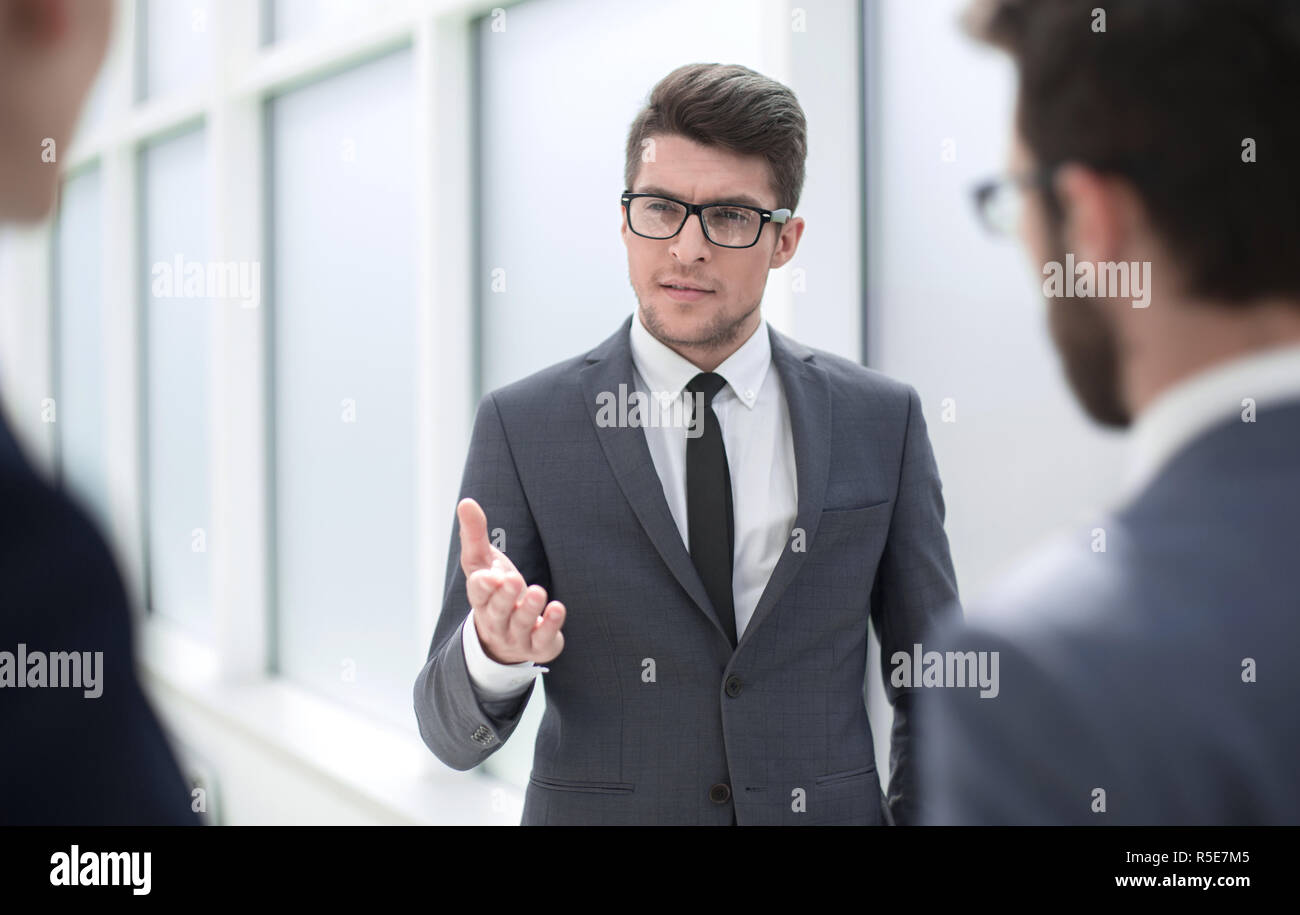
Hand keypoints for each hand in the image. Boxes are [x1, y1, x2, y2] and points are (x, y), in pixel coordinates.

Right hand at [458, 497, 565, 664]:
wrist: (505, 636)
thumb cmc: (495, 589)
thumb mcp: (483, 562)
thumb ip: (475, 533)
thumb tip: (465, 502)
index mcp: (481, 598)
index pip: (478, 592)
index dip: (484, 585)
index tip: (492, 575)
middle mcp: (496, 619)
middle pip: (498, 610)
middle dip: (505, 596)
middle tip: (513, 579)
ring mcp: (516, 635)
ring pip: (520, 624)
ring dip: (530, 609)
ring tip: (538, 592)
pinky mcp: (537, 645)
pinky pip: (542, 639)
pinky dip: (550, 625)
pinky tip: (558, 608)